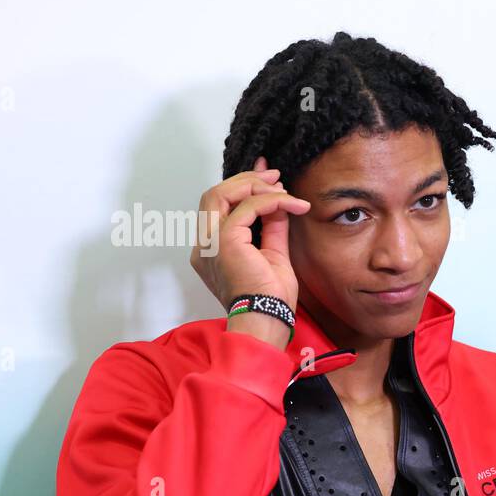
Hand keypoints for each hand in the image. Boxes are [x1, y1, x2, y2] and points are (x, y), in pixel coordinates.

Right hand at [190, 155, 308, 312]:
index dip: (241, 186)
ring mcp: (211, 242)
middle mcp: (205, 244)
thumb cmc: (270, 298)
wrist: (268, 319)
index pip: (219, 207)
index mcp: (212, 250)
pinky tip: (291, 204)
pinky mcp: (224, 241)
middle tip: (275, 176)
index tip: (268, 179)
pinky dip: (271, 200)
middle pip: (214, 195)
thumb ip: (271, 226)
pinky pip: (247, 207)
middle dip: (246, 180)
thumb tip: (278, 202)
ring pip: (222, 194)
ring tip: (283, 189)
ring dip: (255, 185)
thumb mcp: (273, 254)